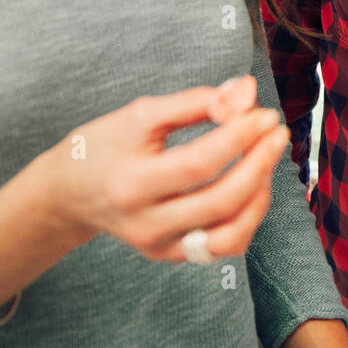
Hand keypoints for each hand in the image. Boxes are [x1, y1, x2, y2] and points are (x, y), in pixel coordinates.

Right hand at [45, 75, 289, 262]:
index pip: (199, 163)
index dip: (239, 136)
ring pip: (233, 233)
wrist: (70, 194)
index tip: (263, 113)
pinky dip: (249, 213)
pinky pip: (227, 244)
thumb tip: (244, 91)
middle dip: (260, 163)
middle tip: (277, 131)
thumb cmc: (105, 147)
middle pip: (222, 200)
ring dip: (261, 191)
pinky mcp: (175, 255)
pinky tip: (252, 181)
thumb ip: (194, 102)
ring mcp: (161, 246)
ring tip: (265, 155)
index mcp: (129, 183)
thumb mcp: (139, 115)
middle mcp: (146, 224)